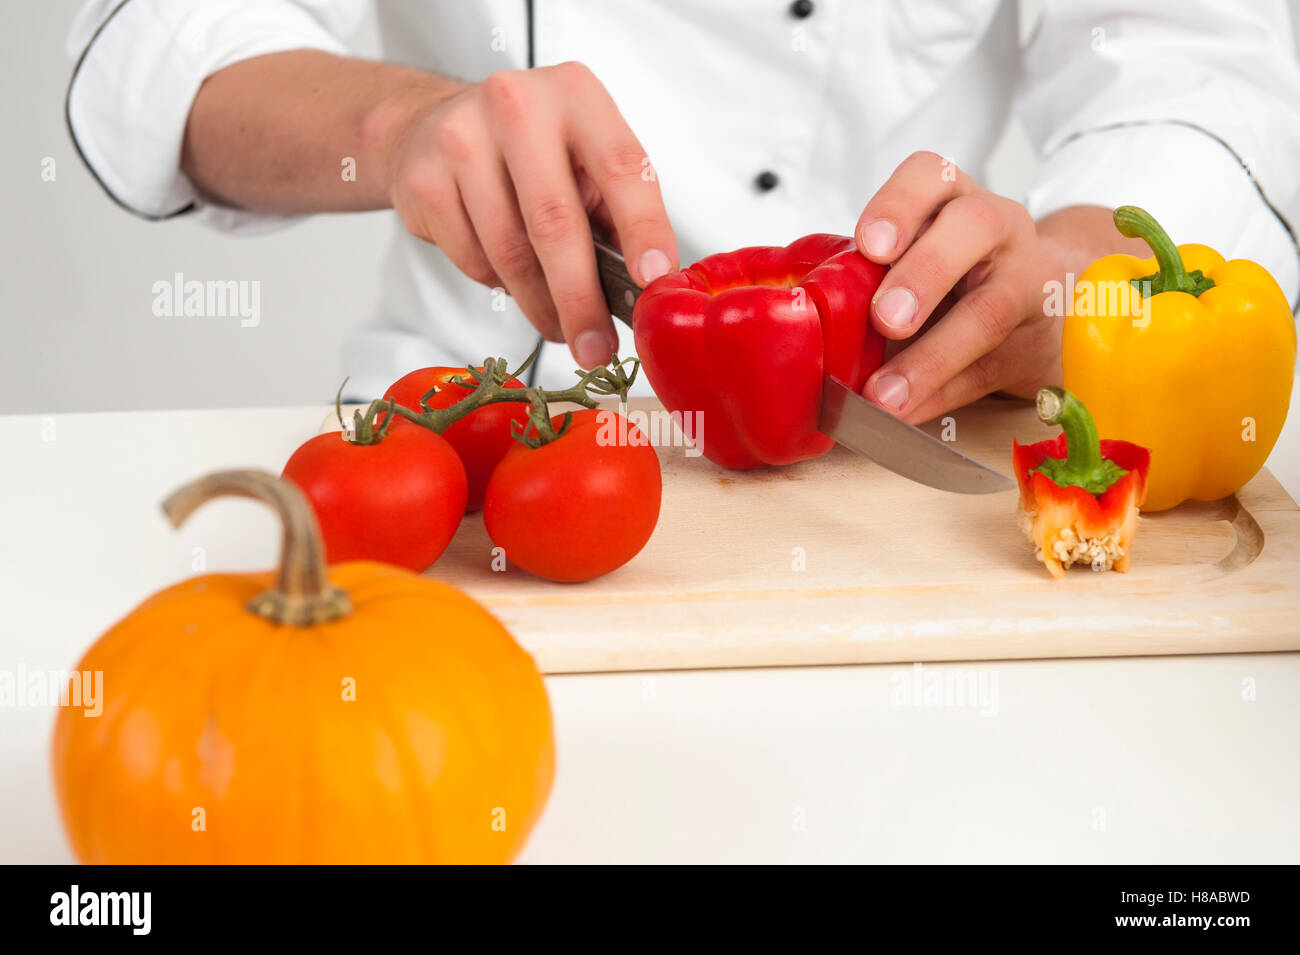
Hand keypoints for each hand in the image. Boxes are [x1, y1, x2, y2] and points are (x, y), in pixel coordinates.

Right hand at [382, 62, 677, 368]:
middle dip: (581, 300)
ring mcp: (462, 139)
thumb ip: (615, 214)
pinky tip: (508, 273)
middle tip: (596, 349)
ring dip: (541, 305)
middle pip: (555, 222)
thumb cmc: (528, 152)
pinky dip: (499, 284)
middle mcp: (517, 106)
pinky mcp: (423, 179)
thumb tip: (645, 290)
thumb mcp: (583, 162)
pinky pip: (473, 259)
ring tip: (559, 325)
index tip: (652, 280)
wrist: (431, 128)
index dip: (642, 228)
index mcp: (576, 96)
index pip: (621, 166)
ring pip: (511, 253)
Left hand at [853, 151, 1139, 423]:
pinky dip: (941, 395)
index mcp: (953, 200)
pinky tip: (905, 415)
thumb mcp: (914, 258)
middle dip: (925, 273)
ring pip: (991, 309)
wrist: (1043, 310)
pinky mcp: (1031, 343)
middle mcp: (998, 228)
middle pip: (975, 227)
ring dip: (931, 357)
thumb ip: (868, 278)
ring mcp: (1026, 282)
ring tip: (885, 394)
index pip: (931, 176)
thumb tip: (802, 329)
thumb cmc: (953, 278)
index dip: (899, 205)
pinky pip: (988, 370)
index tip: (870, 244)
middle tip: (884, 319)